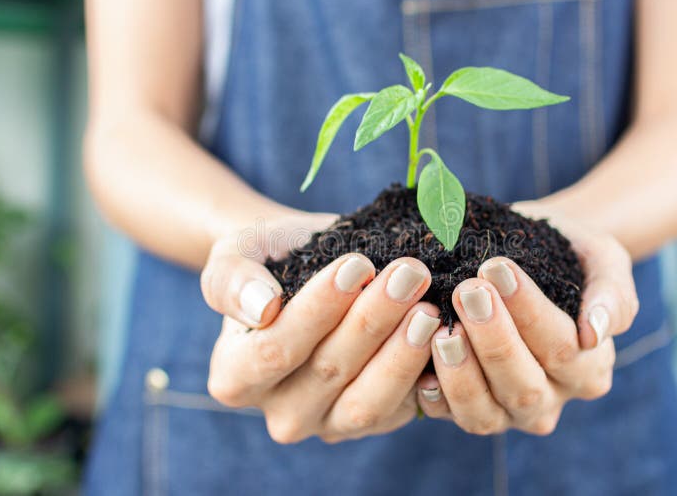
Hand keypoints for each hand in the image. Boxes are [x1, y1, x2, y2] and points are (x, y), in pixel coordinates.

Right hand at [202, 214, 440, 442]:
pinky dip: (424, 373)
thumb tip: (261, 307)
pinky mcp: (373, 421)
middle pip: (328, 373)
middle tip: (409, 274)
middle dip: (373, 320)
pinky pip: (401, 408)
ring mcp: (328, 423)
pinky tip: (444, 335)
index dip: (318, 310)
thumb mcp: (237, 253)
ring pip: (367, 403)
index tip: (357, 266)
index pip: (275, 350)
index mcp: (235, 377)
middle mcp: (279, 411)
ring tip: (428, 307)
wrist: (305, 268)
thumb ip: (232, 280)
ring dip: (402, 353)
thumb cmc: (268, 260)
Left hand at [417, 207, 638, 435]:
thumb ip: (613, 294)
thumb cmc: (565, 255)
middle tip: (467, 291)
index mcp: (590, 367)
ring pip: (484, 412)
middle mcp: (551, 398)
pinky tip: (418, 362)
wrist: (524, 255)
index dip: (529, 311)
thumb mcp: (603, 258)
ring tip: (442, 331)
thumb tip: (595, 334)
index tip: (496, 267)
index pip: (562, 348)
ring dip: (461, 373)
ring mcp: (506, 412)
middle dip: (493, 338)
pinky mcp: (465, 410)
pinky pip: (447, 415)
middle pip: (523, 385)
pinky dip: (432, 395)